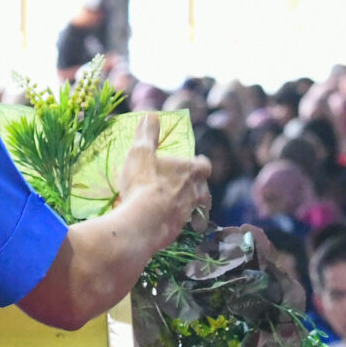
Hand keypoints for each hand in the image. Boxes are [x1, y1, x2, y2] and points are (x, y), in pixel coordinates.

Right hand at [113, 114, 211, 255]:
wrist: (142, 224)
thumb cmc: (144, 183)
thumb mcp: (141, 152)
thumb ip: (147, 133)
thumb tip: (151, 115)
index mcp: (192, 172)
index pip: (204, 165)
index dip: (198, 163)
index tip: (191, 163)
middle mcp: (197, 193)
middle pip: (203, 190)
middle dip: (195, 187)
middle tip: (180, 186)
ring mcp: (189, 215)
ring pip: (195, 210)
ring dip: (185, 206)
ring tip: (170, 206)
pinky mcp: (179, 232)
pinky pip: (180, 225)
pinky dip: (173, 222)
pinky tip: (160, 222)